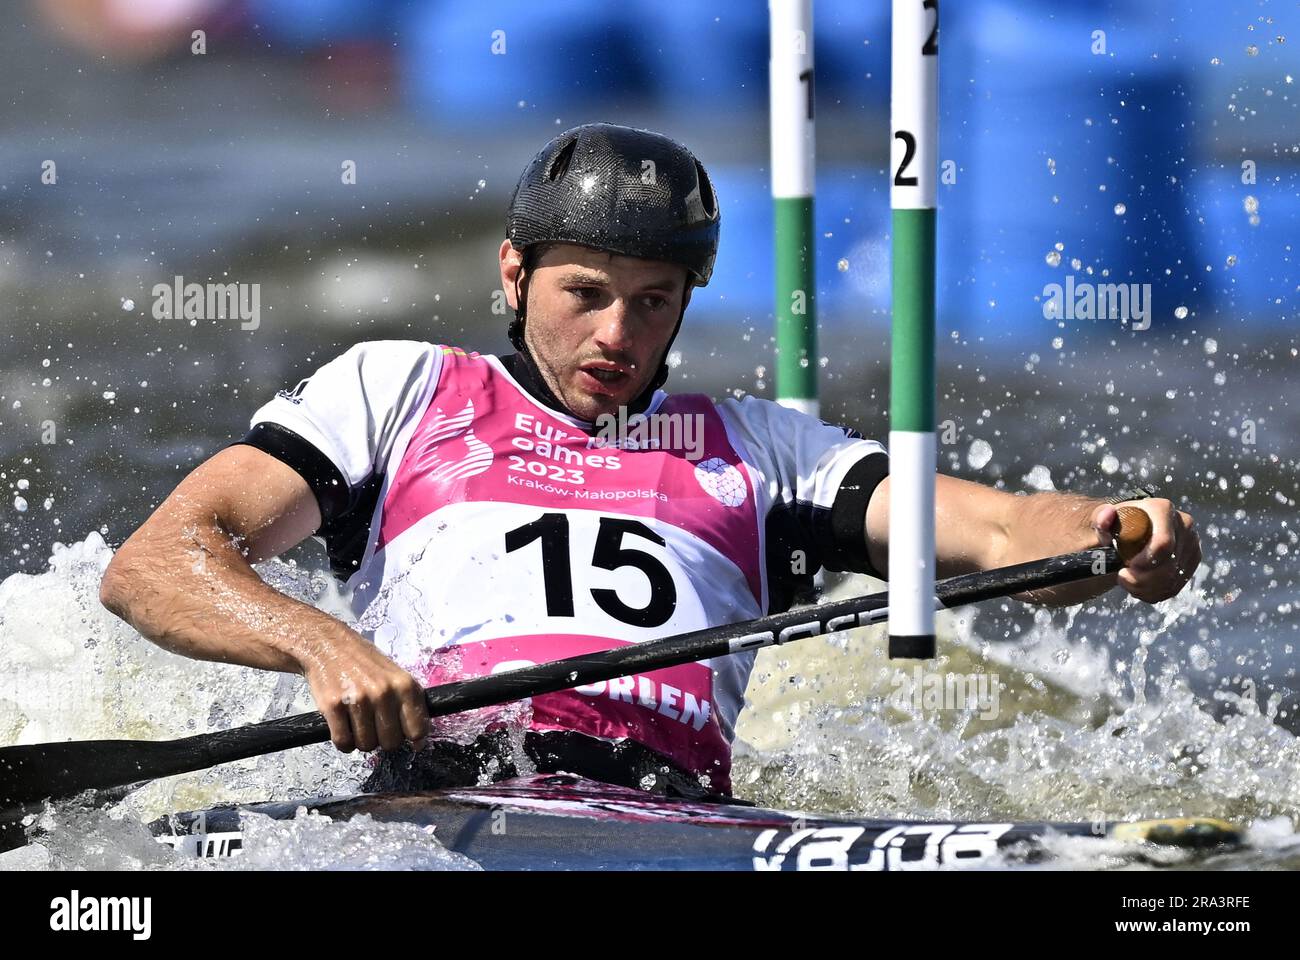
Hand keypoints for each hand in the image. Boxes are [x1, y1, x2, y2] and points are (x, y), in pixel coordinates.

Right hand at [297, 626, 429, 753]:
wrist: (329, 645)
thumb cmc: (365, 662)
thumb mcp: (396, 676)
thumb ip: (410, 704)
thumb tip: (420, 742)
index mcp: (404, 685)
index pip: (417, 729)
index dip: (412, 739)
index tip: (406, 739)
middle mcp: (383, 693)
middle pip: (390, 743)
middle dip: (383, 740)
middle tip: (375, 726)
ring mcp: (358, 699)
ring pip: (366, 745)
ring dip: (361, 740)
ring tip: (358, 723)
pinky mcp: (333, 706)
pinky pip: (342, 741)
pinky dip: (343, 742)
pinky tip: (344, 728)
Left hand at [1092, 498, 1200, 602]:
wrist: (1131, 531)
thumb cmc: (1117, 524)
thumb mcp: (1104, 519)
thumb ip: (1101, 517)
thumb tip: (1106, 515)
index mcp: (1163, 510)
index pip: (1163, 543)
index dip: (1146, 561)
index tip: (1127, 566)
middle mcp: (1183, 524)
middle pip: (1169, 566)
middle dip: (1142, 579)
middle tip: (1122, 577)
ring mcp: (1191, 544)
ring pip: (1172, 579)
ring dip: (1145, 588)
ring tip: (1127, 581)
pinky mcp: (1192, 561)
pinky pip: (1175, 586)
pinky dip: (1154, 592)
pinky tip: (1139, 586)